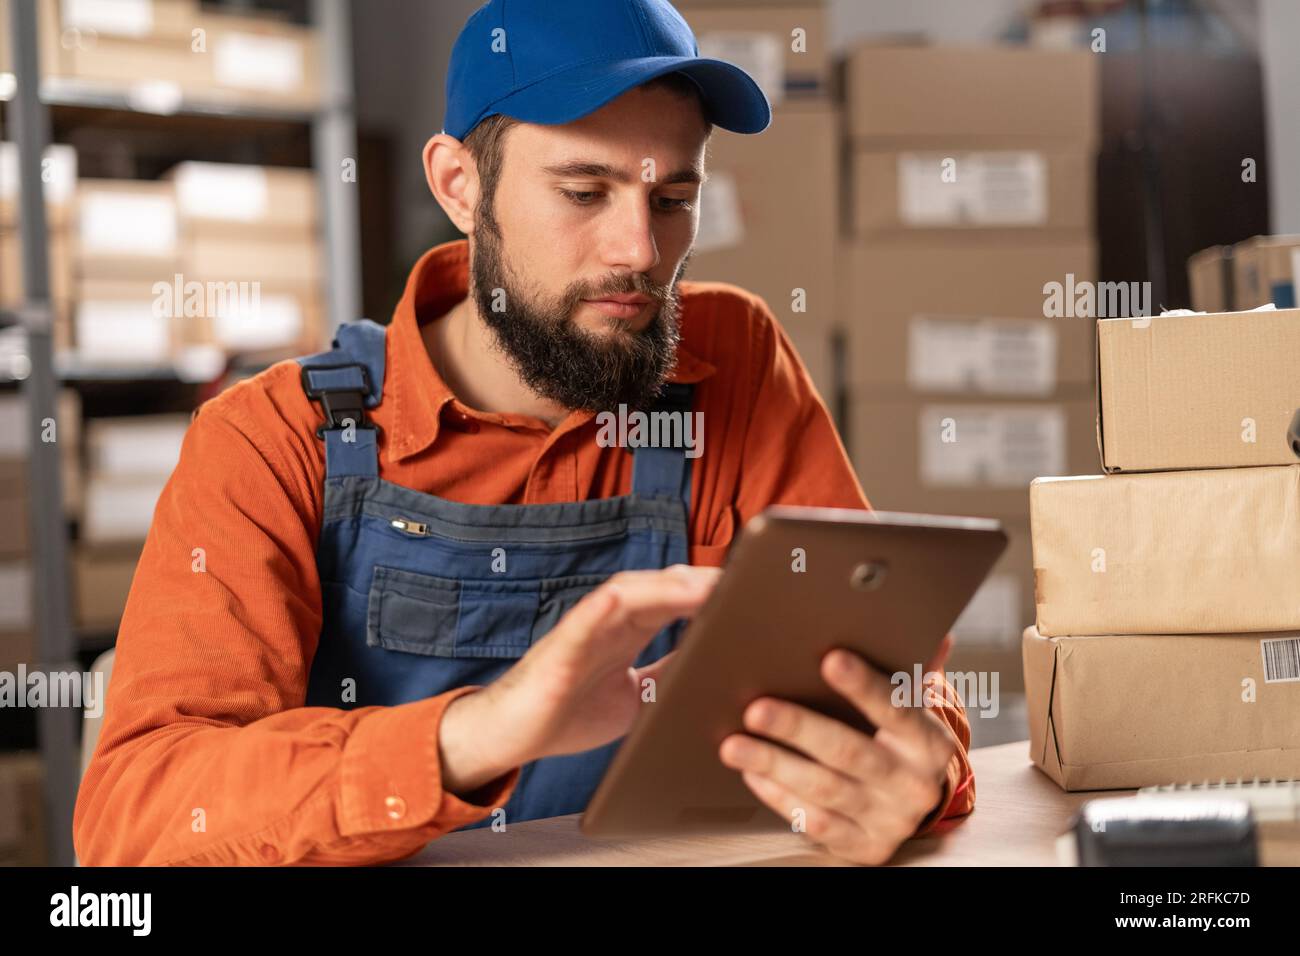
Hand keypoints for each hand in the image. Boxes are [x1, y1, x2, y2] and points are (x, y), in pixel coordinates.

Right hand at [438, 564, 720, 794]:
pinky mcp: (559, 649)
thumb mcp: (639, 695)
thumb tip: (715, 664)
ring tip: (701, 585)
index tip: (750, 589)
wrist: (515, 734)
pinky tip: (619, 598)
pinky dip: (599, 608)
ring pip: (627, 594)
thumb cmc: (571, 711)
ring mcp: (584, 631)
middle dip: (698, 582)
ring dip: (664, 587)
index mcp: (628, 630)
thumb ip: (669, 672)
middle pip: (659, 588)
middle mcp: (609, 622)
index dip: (710, 591)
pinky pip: (581, 623)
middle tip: (741, 579)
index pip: (675, 599)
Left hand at [718, 647, 958, 865]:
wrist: (913, 803)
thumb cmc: (899, 740)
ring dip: (775, 764)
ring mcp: (889, 820)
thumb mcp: (911, 707)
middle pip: (850, 752)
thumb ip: (911, 672)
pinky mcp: (864, 846)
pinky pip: (816, 822)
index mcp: (929, 742)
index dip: (864, 686)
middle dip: (799, 728)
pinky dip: (780, 796)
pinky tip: (753, 773)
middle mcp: (914, 784)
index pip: (898, 710)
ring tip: (734, 744)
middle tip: (755, 709)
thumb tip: (934, 635)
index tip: (830, 659)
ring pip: (825, 789)